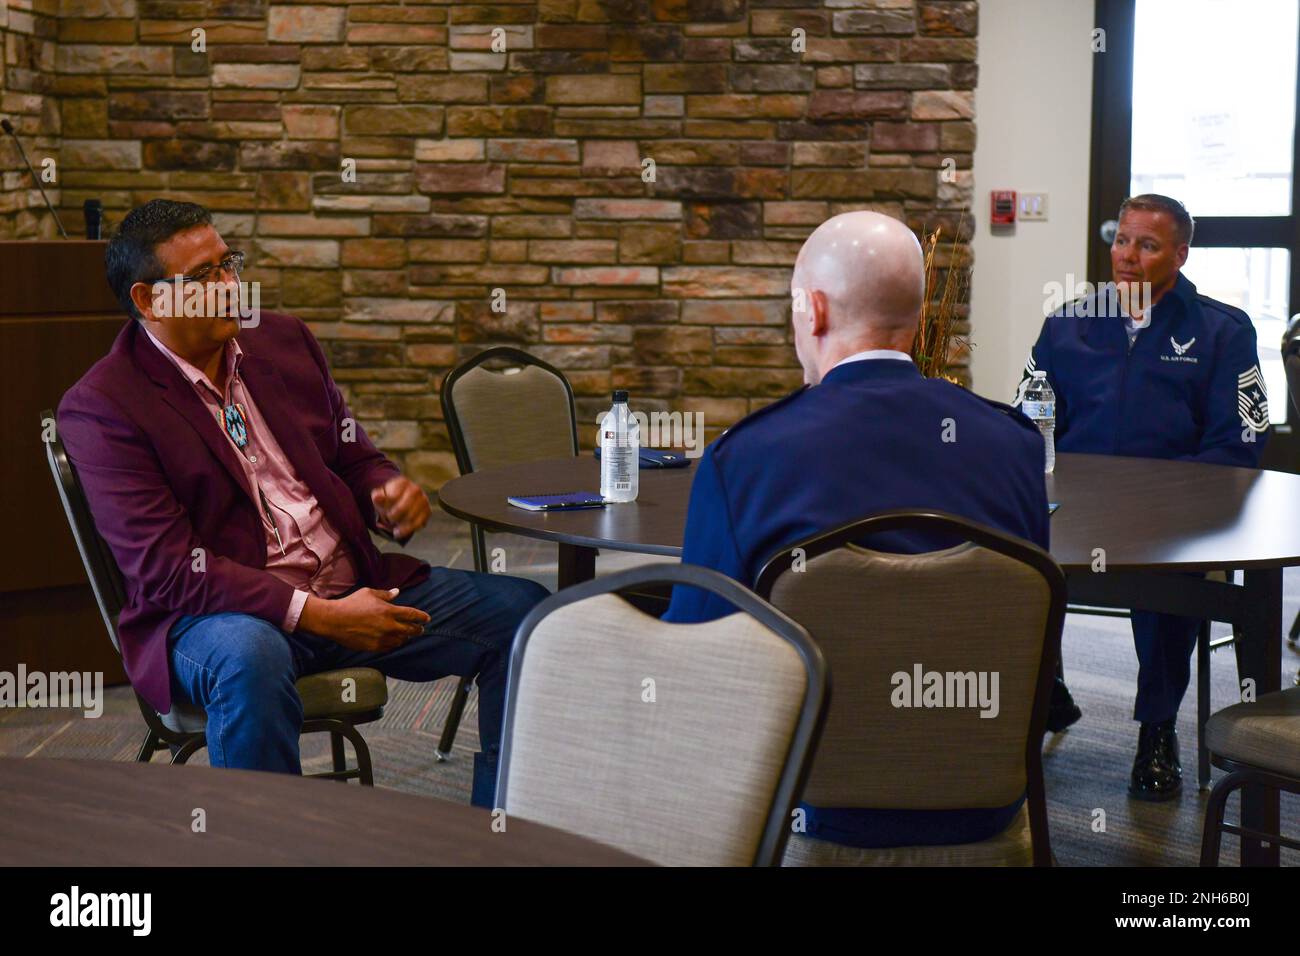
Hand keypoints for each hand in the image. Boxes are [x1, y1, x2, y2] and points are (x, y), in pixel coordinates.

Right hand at [299, 588, 430, 651]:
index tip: (427, 618)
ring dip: (406, 637)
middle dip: (417, 629)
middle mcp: (389, 626)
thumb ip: (385, 594)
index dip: (422, 617)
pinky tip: (394, 641)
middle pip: (410, 630)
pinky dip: (394, 644)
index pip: (412, 615)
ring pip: (401, 640)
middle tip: (420, 629)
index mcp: (389, 611)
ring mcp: (382, 638)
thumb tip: (397, 592)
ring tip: (407, 635)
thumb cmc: (351, 603)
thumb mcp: (369, 593)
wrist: (335, 620)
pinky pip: (390, 647)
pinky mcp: (374, 647)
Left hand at [370, 475, 431, 539]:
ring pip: (411, 517)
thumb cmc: (390, 498)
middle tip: (388, 518)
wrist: (402, 500)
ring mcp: (423, 500)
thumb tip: (377, 497)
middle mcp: (416, 489)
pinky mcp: (428, 511)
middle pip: (403, 508)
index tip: (383, 509)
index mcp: (402, 482)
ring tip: (393, 526)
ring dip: (400, 525)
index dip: (386, 507)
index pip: (392, 497)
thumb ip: (377, 496)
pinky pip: (418, 524)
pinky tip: (399, 532)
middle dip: (393, 516)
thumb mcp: (380, 495)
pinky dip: (407, 530)